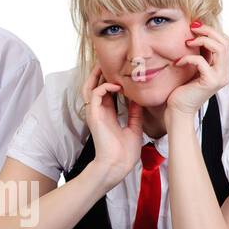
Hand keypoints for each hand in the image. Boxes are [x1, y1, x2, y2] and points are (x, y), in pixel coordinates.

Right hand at [81, 65, 143, 187]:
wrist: (118, 165)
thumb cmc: (125, 152)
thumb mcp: (134, 128)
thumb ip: (134, 113)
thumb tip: (139, 100)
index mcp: (107, 115)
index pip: (106, 93)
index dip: (111, 81)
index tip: (121, 73)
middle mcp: (99, 112)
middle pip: (94, 86)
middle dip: (99, 74)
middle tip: (107, 62)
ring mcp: (95, 113)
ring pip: (90, 87)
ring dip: (96, 76)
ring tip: (104, 66)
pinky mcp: (94, 115)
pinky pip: (95, 95)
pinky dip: (103, 87)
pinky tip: (115, 86)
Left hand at [167, 20, 228, 115]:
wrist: (178, 109)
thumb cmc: (182, 88)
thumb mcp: (193, 68)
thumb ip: (199, 55)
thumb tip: (195, 34)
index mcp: (222, 68)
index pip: (224, 43)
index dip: (211, 31)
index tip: (195, 25)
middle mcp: (225, 73)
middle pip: (225, 43)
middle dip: (208, 31)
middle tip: (192, 28)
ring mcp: (220, 77)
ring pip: (219, 49)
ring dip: (202, 41)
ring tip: (187, 42)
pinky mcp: (210, 82)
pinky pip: (201, 61)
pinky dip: (188, 57)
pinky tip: (178, 62)